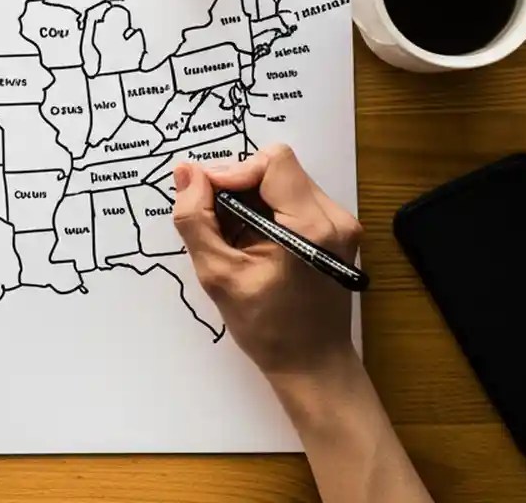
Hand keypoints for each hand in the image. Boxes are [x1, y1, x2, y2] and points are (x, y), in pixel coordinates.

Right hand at [172, 144, 361, 377]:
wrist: (313, 364)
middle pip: (278, 169)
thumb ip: (196, 220)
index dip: (233, 171)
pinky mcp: (336, 230)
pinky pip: (294, 199)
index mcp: (312, 227)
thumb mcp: (219, 275)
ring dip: (250, 198)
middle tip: (212, 217)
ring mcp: (340, 223)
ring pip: (284, 181)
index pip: (273, 162)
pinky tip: (251, 241)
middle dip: (238, 185)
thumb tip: (186, 173)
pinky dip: (266, 210)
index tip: (205, 196)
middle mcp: (335, 217)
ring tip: (231, 234)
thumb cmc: (267, 328)